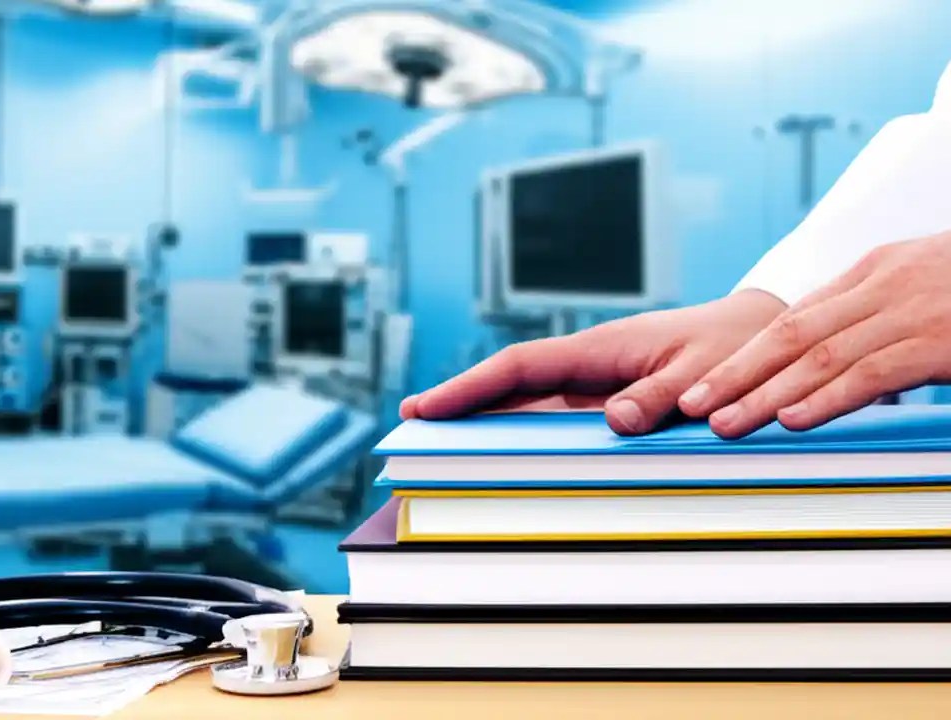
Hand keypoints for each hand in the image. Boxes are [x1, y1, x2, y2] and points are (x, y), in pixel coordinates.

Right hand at [400, 289, 786, 434]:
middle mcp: (589, 366)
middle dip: (460, 403)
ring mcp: (597, 384)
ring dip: (486, 421)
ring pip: (528, 403)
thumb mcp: (704, 371)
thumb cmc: (736, 347)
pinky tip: (502, 454)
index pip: (520, 367)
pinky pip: (558, 419)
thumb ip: (660, 394)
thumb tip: (613, 422)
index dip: (469, 388)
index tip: (425, 408)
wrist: (763, 335)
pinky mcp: (612, 402)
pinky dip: (525, 434)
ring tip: (441, 448)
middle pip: (510, 385)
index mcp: (601, 348)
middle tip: (410, 431)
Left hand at [678, 232, 950, 437]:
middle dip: (736, 371)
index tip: (711, 378)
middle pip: (789, 332)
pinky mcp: (941, 339)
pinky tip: (791, 418)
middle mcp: (884, 284)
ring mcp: (912, 309)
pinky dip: (825, 397)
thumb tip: (838, 361)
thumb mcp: (928, 287)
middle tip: (692, 402)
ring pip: (818, 355)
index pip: (796, 314)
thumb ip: (882, 315)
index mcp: (876, 269)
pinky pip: (870, 372)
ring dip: (763, 392)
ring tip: (723, 421)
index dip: (748, 351)